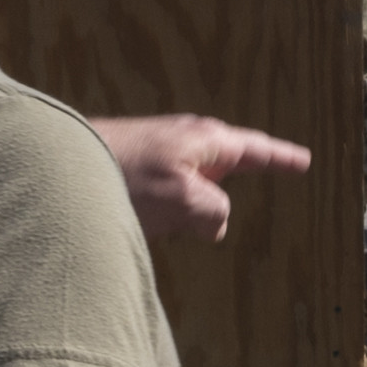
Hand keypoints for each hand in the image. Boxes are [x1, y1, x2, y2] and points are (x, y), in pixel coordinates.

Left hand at [90, 114, 310, 241]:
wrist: (62, 164)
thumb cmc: (124, 174)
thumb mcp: (185, 198)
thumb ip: (214, 211)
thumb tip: (215, 223)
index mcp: (207, 141)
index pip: (256, 149)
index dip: (282, 158)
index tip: (304, 161)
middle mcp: (187, 143)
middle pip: (228, 161)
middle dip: (245, 168)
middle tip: (274, 167)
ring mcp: (161, 156)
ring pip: (196, 183)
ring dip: (199, 202)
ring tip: (198, 217)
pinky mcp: (137, 172)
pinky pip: (170, 194)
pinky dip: (173, 210)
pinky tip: (159, 225)